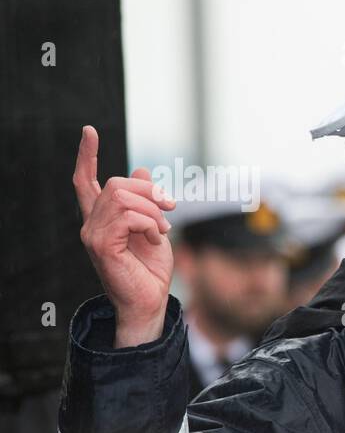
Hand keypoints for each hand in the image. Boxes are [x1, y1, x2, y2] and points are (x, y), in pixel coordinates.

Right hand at [72, 126, 175, 346]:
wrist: (150, 302)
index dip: (88, 156)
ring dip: (153, 210)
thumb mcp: (154, 228)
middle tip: (170, 209)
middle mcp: (92, 224)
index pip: (86, 181)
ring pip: (123, 197)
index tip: (90, 131)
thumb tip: (141, 170)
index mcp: (103, 219)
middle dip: (149, 192)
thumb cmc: (151, 270)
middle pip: (117, 184)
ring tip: (162, 230)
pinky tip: (156, 238)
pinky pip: (129, 216)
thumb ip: (146, 202)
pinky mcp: (101, 244)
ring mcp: (93, 234)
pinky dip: (150, 223)